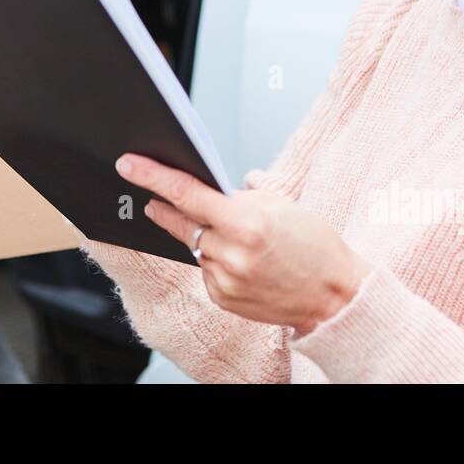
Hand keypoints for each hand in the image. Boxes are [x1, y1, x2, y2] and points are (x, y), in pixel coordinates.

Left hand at [117, 153, 371, 334]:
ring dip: (200, 235)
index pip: (186, 194)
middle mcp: (231, 252)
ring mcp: (224, 279)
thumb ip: (244, 192)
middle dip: (163, 207)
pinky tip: (238, 260)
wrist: (334, 295)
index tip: (128, 165)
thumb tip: (218, 183)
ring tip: (227, 232)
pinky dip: (213, 259)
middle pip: (181, 222)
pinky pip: (205, 270)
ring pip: (194, 246)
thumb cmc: (314, 244)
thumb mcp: (283, 204)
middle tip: (150, 196)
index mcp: (246, 221)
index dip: (153, 177)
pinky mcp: (222, 298)